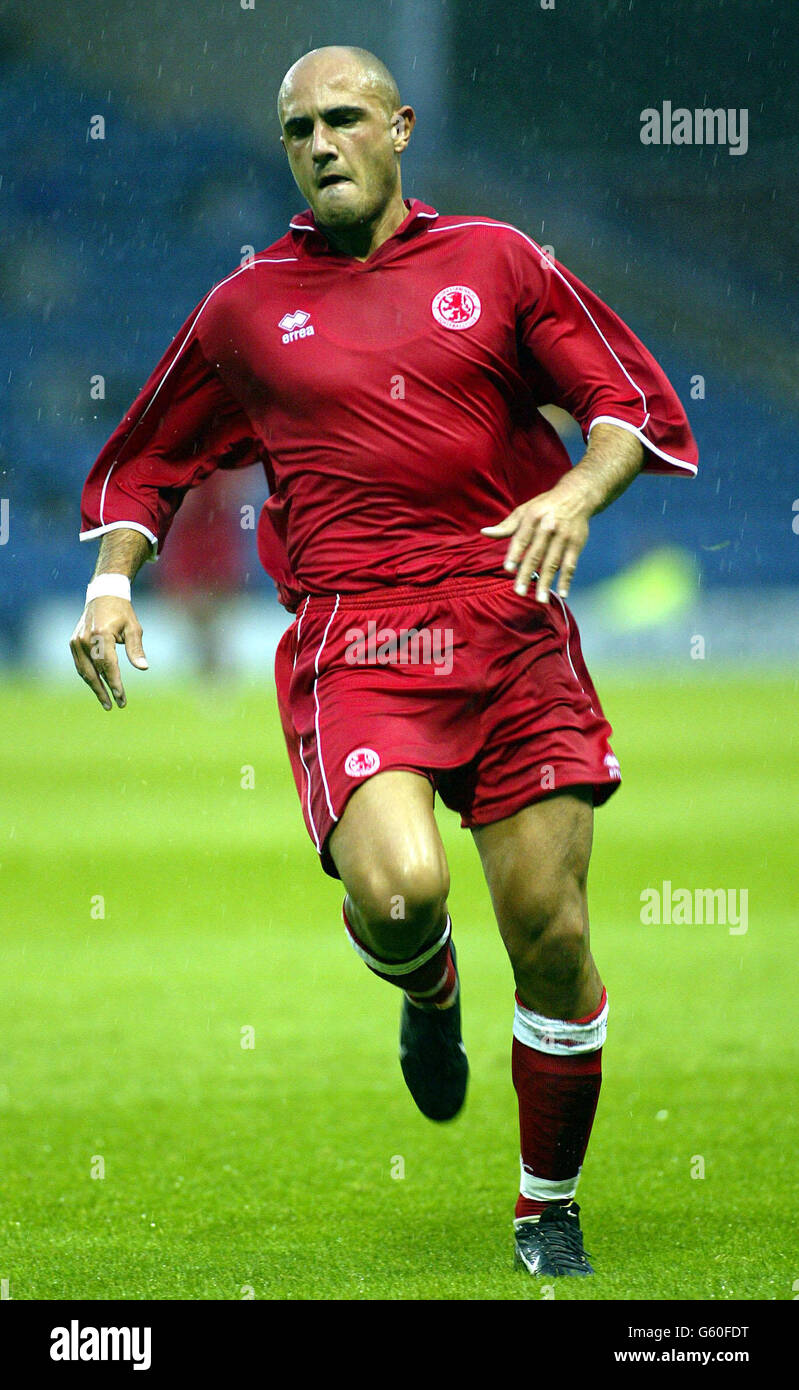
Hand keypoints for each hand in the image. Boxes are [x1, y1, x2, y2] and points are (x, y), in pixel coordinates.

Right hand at [69, 596, 147, 708]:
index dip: (115, 683)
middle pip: (94, 672)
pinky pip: (80, 665)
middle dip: (104, 691)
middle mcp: (85, 639)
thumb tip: (144, 668)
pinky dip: (89, 677)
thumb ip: (137, 649)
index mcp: (101, 634)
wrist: (103, 596)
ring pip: (85, 671)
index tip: (121, 697)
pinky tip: (98, 687)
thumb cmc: (122, 613)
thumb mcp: (134, 628)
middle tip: (115, 706)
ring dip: (95, 687)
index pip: (108, 665)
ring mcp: (76, 641)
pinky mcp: (73, 643)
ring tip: (107, 702)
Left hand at [481, 483, 590, 602]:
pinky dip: (567, 580)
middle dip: (527, 574)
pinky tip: (563, 594)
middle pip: (536, 554)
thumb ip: (506, 526)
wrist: (576, 496)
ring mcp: (564, 537)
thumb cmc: (544, 506)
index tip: (508, 569)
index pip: (522, 539)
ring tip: (540, 599)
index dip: (515, 554)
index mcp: (533, 518)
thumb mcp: (524, 510)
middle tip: (519, 592)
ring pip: (553, 563)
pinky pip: (571, 565)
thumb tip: (484, 532)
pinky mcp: (576, 544)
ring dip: (547, 582)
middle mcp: (548, 527)